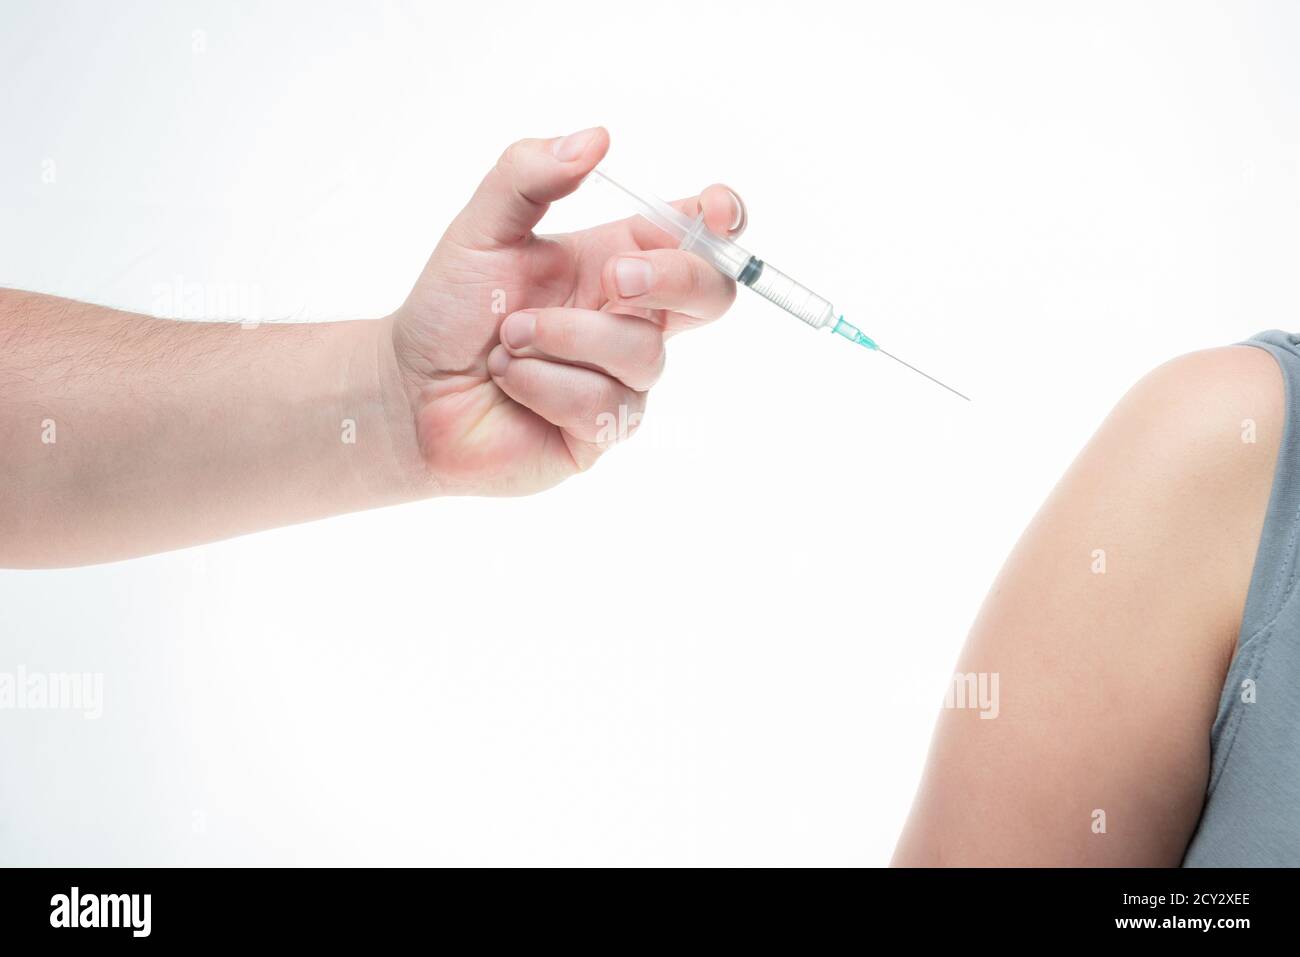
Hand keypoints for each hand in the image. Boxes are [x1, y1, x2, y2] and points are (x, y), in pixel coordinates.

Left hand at [388, 127, 746, 494]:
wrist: (410, 389)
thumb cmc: (449, 310)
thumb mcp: (482, 228)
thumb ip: (529, 175)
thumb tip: (596, 138)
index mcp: (617, 260)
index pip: (697, 237)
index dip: (722, 220)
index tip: (713, 211)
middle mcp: (631, 319)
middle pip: (710, 294)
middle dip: (672, 277)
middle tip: (614, 276)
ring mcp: (623, 378)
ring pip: (642, 352)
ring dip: (564, 337)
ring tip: (509, 340)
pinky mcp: (603, 429)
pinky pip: (603, 403)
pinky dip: (544, 384)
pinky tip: (511, 382)